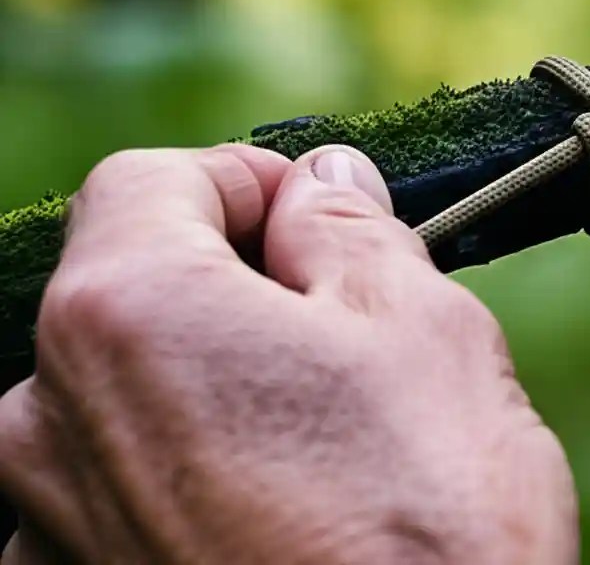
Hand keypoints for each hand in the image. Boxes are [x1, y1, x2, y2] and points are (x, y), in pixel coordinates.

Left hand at [0, 144, 576, 563]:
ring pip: (130, 393)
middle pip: (131, 289)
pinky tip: (278, 510)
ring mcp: (54, 518)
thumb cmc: (430, 517)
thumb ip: (353, 229)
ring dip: (213, 382)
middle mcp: (51, 414)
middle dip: (234, 285)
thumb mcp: (424, 328)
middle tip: (346, 329)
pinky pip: (120, 488)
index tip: (317, 216)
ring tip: (325, 436)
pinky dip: (187, 471)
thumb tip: (323, 183)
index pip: (150, 180)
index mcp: (126, 312)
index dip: (245, 179)